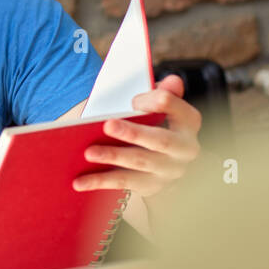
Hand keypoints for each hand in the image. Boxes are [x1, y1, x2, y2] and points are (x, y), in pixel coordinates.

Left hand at [73, 74, 201, 197]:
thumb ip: (162, 93)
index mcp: (188, 121)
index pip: (175, 107)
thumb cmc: (155, 124)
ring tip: (89, 153)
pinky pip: (123, 183)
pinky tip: (79, 182)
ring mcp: (169, 171)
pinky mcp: (151, 187)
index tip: (133, 101)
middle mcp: (185, 149)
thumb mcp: (159, 105)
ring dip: (113, 156)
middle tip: (107, 125)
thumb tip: (171, 82)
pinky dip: (100, 182)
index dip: (154, 102)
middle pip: (161, 140)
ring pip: (139, 163)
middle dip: (134, 133)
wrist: (163, 160)